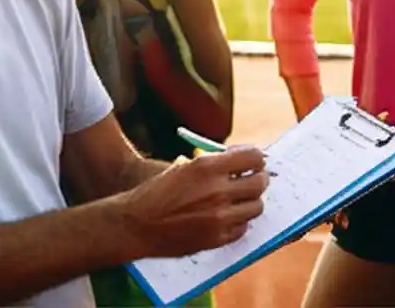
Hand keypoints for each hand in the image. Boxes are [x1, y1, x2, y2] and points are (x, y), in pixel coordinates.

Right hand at [119, 146, 268, 257]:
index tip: (253, 162)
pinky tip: (227, 218)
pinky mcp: (217, 238)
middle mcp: (217, 190)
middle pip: (259, 182)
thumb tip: (240, 163)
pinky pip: (243, 228)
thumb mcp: (184, 168)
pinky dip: (239, 222)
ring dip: (250, 202)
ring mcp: (219, 216)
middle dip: (258, 179)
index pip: (252, 156)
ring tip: (239, 201)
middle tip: (252, 180)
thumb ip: (213, 165)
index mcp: (207, 166)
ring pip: (256, 207)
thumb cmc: (156, 192)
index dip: (256, 158)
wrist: (135, 224)